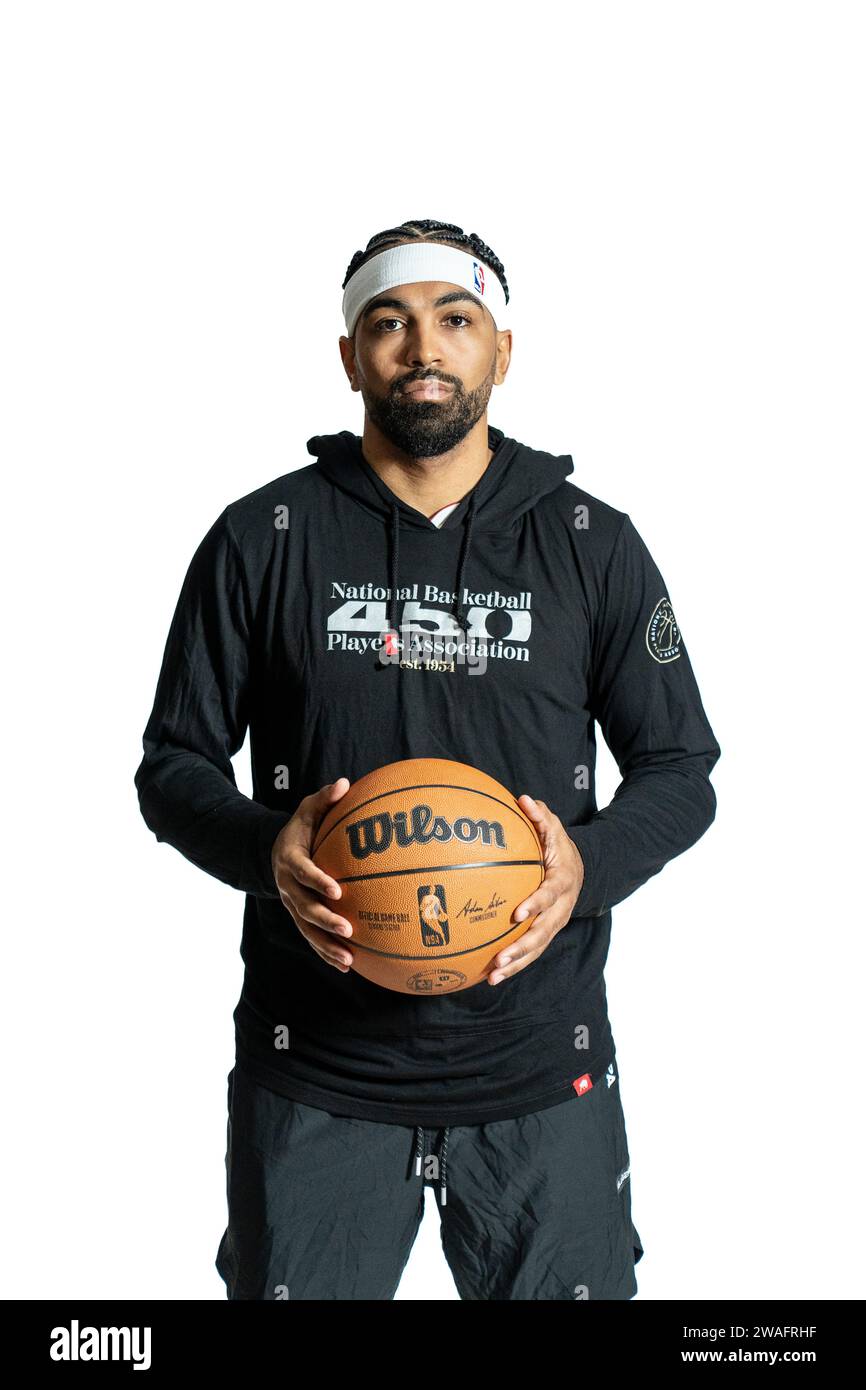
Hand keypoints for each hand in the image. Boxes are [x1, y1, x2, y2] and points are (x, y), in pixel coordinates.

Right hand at [271, 778, 354, 972]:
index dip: (318, 882)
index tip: (338, 890)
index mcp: (290, 860)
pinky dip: (327, 953)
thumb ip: (324, 798)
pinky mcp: (299, 918)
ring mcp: (292, 906)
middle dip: (325, 921)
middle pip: (304, 908)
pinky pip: (312, 939)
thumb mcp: (308, 809)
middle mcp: (287, 887)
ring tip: (348, 959)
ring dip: (326, 946)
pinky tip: (347, 966)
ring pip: (307, 930)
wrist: (276, 851)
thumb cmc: (301, 828)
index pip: (303, 872)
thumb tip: (344, 783)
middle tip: (348, 928)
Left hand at [487, 795, 584, 985]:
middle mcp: (560, 908)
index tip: (517, 914)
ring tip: (493, 976)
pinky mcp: (546, 933)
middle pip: (543, 932)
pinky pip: (531, 952)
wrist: (582, 871)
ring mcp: (555, 923)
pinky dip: (514, 965)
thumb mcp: (554, 828)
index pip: (549, 894)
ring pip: (537, 948)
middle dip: (522, 947)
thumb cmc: (559, 848)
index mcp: (562, 882)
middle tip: (500, 958)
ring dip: (516, 964)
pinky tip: (490, 976)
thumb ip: (540, 815)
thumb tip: (523, 798)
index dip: (535, 904)